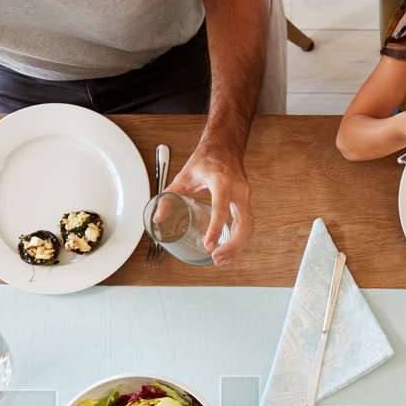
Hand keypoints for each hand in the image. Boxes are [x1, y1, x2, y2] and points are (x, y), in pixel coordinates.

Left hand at [165, 142, 251, 265]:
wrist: (224, 146)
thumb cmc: (205, 159)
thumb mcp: (183, 177)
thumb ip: (169, 197)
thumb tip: (157, 218)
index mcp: (222, 182)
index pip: (221, 210)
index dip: (215, 229)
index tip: (208, 246)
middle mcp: (238, 190)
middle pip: (243, 225)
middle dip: (232, 246)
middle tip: (216, 258)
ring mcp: (246, 197)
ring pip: (248, 228)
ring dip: (237, 247)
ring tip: (221, 260)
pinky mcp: (247, 202)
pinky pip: (247, 225)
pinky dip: (240, 240)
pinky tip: (229, 250)